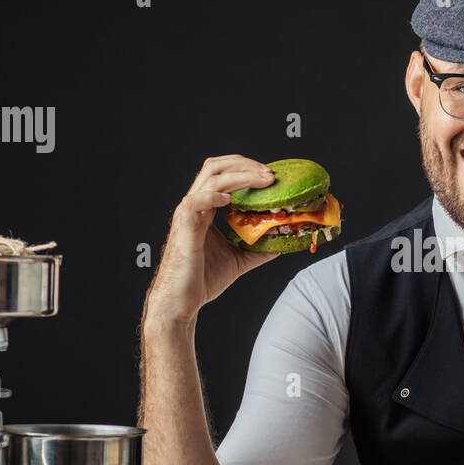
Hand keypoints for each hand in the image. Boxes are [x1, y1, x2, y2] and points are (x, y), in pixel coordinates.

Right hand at [143, 155, 279, 329]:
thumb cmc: (202, 279)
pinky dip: (213, 195)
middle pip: (215, 166)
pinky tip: (230, 200)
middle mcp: (195, 205)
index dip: (245, 168)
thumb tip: (281, 243)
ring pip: (211, 179)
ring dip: (240, 175)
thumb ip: (258, 249)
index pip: (223, 174)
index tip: (270, 175)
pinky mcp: (185, 227)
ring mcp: (188, 214)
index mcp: (205, 209)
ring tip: (263, 180)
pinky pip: (196, 202)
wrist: (182, 301)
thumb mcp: (238, 259)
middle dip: (244, 164)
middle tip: (269, 173)